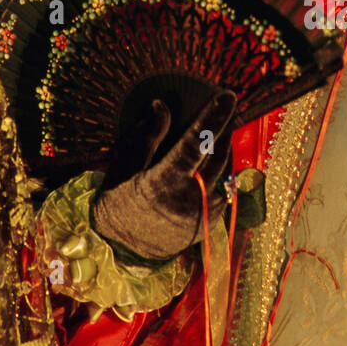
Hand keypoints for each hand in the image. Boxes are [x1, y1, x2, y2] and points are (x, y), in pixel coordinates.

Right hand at [92, 89, 236, 261]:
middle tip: (223, 106)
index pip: (196, 143)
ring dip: (223, 146)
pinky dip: (220, 168)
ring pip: (225, 168)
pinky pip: (224, 186)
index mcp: (164, 183)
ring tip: (215, 130)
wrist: (125, 250)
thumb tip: (161, 105)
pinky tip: (209, 160)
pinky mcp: (213, 221)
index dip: (213, 117)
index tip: (227, 95)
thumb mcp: (124, 166)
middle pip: (218, 152)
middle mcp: (190, 198)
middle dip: (223, 126)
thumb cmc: (119, 201)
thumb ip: (146, 135)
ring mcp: (205, 212)